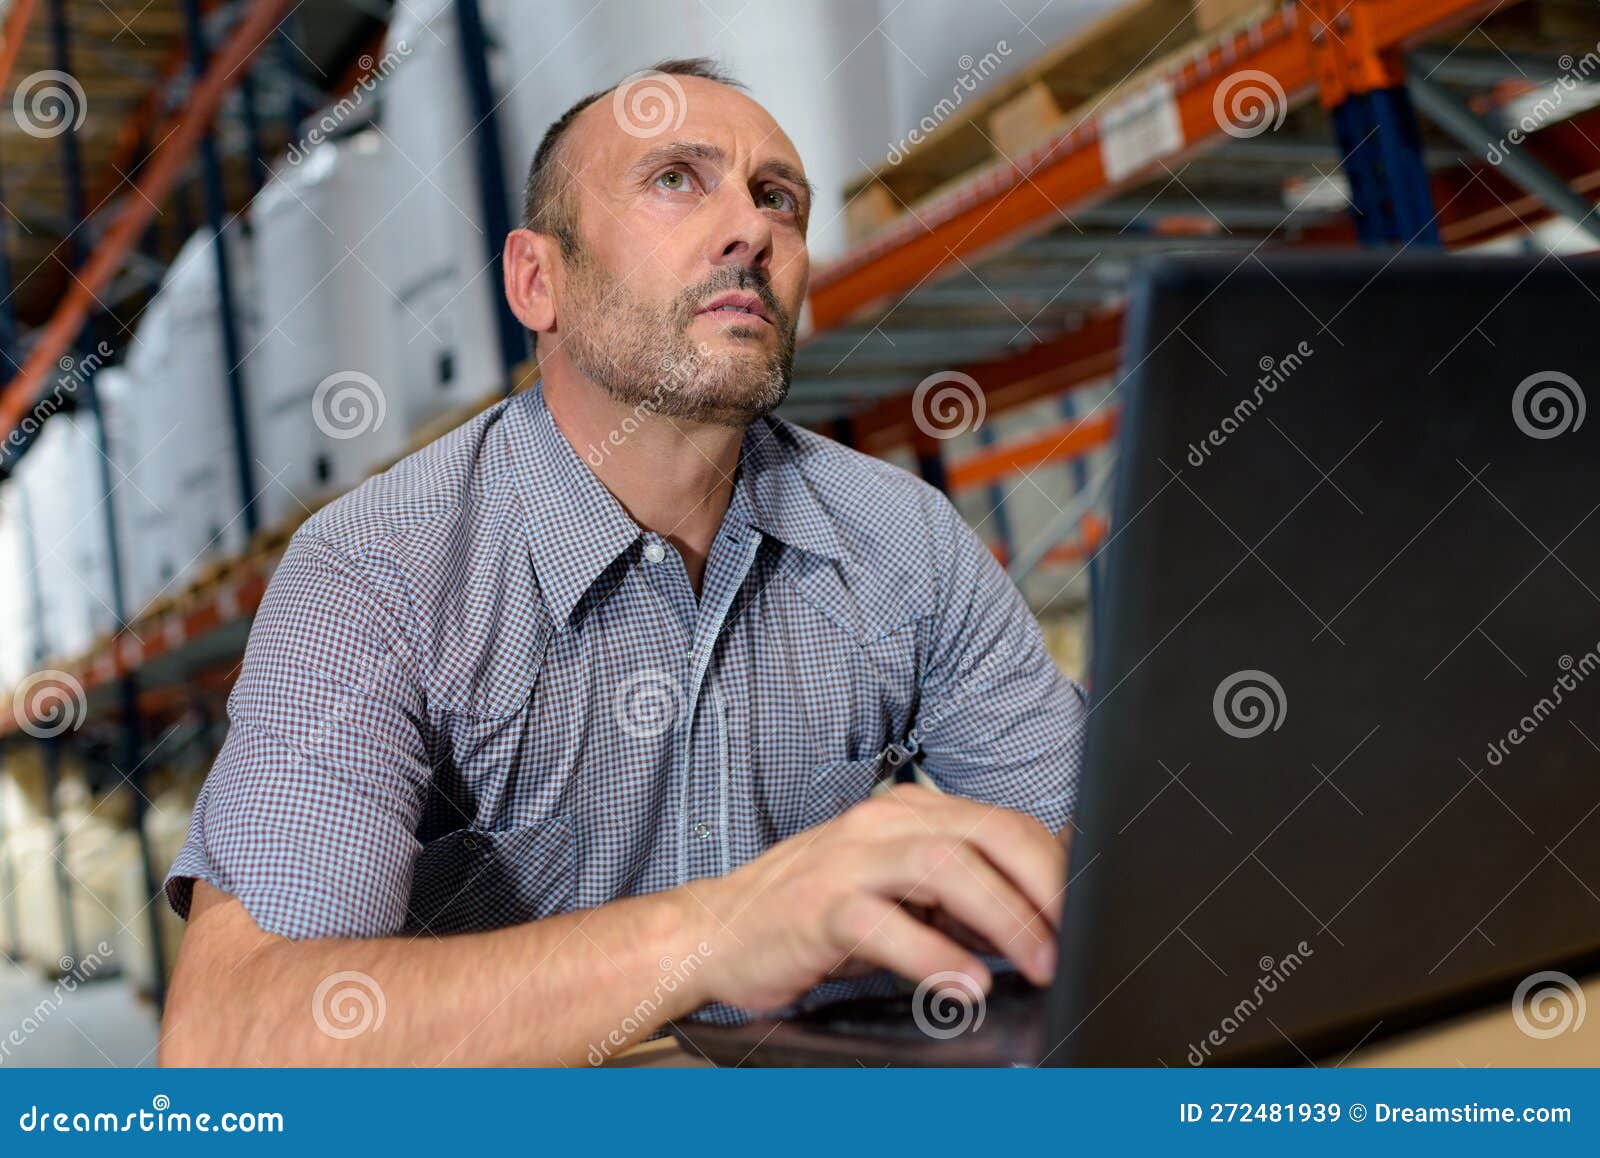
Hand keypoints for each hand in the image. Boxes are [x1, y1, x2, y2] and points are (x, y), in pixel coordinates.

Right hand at [686, 785, 1066, 1011]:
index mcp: (910, 813)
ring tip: (1038, 962)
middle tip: (1076, 938)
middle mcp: (883, 822)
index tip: (1090, 913)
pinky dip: (934, 956)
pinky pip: (884, 924)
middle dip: (1044, 885)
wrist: (715, 930)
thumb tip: (1044, 914)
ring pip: (945, 867)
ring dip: (1003, 917)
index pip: (1003, 823)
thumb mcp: (898, 893)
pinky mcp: (818, 906)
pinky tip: (964, 986)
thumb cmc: (814, 915)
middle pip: (986, 834)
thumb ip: (961, 896)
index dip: (1056, 867)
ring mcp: (849, 860)